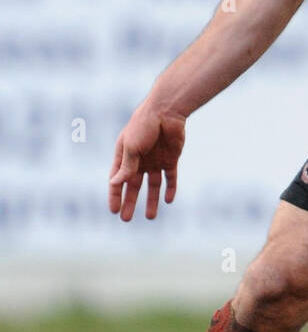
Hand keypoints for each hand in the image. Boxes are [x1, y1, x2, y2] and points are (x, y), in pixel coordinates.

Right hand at [109, 105, 187, 220]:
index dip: (115, 195)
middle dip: (130, 202)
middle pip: (134, 186)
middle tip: (126, 219)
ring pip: (153, 185)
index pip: (117, 180)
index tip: (113, 211)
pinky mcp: (171, 159)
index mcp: (124, 156)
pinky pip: (170, 177)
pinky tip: (168, 200)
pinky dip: (170, 189)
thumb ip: (126, 167)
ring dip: (151, 200)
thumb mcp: (132, 148)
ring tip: (150, 217)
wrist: (166, 111)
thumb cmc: (143, 125)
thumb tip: (115, 184)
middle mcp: (139, 160)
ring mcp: (155, 160)